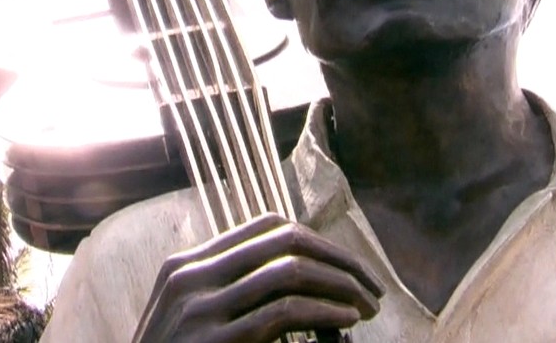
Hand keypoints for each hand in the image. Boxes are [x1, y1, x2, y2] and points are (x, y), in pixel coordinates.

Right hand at [131, 213, 384, 342]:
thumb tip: (294, 275)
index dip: (317, 240)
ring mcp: (198, 310)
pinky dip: (325, 311)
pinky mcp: (214, 342)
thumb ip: (228, 294)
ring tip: (367, 306)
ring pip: (290, 271)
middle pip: (285, 240)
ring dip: (341, 286)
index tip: (348, 266)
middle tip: (371, 287)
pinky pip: (284, 311)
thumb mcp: (190, 322)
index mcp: (184, 266)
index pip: (265, 226)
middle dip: (338, 259)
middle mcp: (190, 278)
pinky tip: (346, 321)